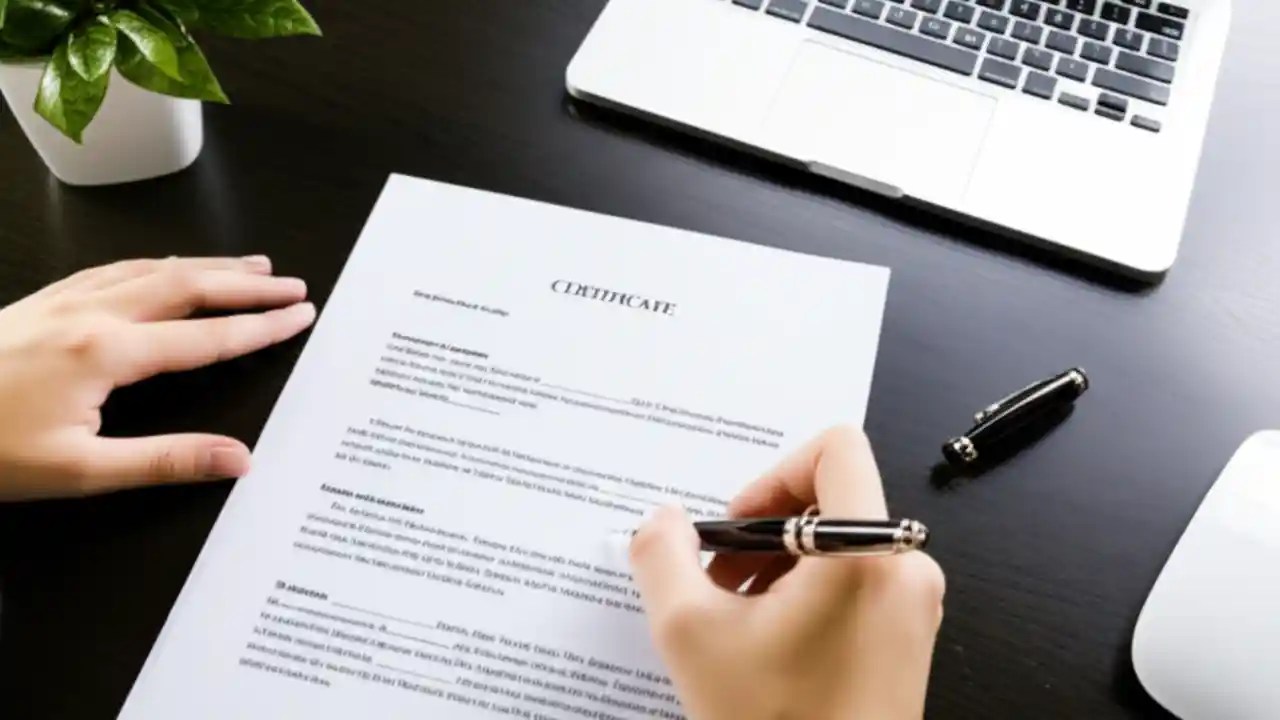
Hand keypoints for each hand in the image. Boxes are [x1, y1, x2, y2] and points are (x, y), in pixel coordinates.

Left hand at [0, 256, 315, 500]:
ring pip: (153, 269)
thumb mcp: (79, 471)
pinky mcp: (41, 302)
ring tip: (251, 266)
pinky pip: (115, 269)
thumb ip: (165, 461)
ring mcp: (63, 301)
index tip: (301, 316)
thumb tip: (238, 459)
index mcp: (107, 352)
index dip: (260, 327)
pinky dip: (158, 263)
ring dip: (209, 265)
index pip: (206, 337)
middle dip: (247, 285)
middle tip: (293, 285)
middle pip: (188, 285)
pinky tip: (165, 267)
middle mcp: (91, 314)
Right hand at [630, 426, 944, 719]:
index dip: (773, 472)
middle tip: (718, 580)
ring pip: (838, 544)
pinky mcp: (906, 636)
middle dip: (762, 533)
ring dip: (777, 567)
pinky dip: (803, 595)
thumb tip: (659, 521)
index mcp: (866, 553)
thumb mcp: (690, 633)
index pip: (836, 448)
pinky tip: (763, 642)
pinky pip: (854, 582)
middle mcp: (906, 569)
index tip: (737, 525)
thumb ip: (662, 555)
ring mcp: (913, 606)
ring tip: (735, 619)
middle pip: (830, 498)